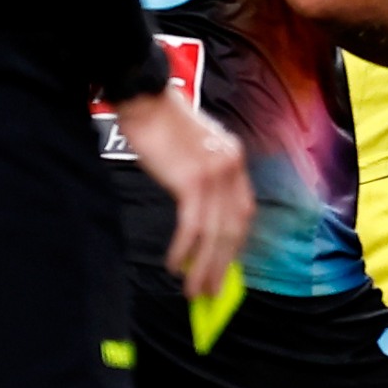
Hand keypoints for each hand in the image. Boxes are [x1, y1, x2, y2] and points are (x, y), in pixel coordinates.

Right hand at [112, 87, 249, 297]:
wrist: (143, 96)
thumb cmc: (160, 121)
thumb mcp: (193, 147)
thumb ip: (203, 174)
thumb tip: (199, 212)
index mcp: (233, 159)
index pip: (243, 211)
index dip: (235, 243)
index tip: (225, 266)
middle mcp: (231, 167)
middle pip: (233, 228)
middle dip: (222, 265)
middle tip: (212, 292)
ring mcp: (214, 174)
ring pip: (214, 233)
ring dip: (204, 266)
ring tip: (194, 290)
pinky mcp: (191, 180)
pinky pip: (192, 226)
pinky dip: (183, 250)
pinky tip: (174, 264)